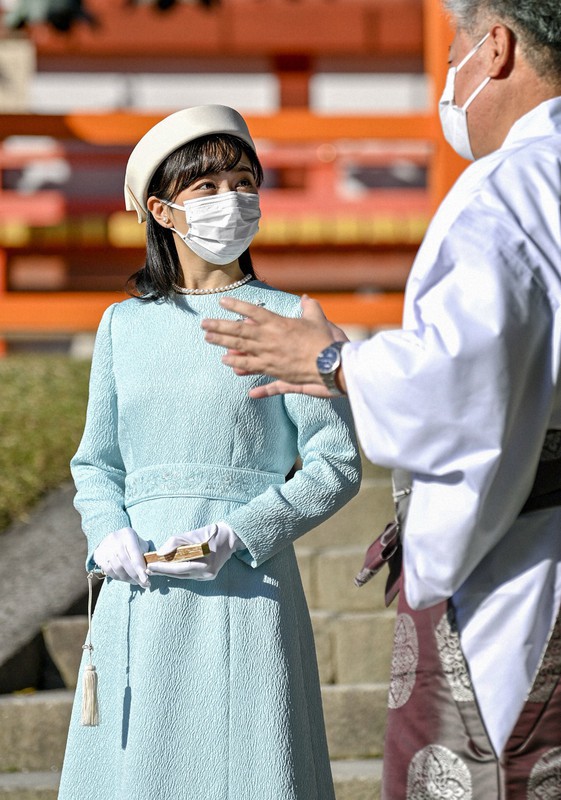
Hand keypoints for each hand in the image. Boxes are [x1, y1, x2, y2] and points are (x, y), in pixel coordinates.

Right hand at [93, 527, 150, 587]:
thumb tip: (151, 570)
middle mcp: (115, 538)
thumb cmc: (132, 543)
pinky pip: (108, 571)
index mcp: (128, 534)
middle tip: (143, 584)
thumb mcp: (141, 544)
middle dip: (135, 576)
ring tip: (135, 581)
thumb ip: (146, 555)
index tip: (146, 580)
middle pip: (125, 563)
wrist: (114, 538)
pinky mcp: (98, 554)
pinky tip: (124, 578)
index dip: (140, 569)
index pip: (135, 554)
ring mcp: (105, 546)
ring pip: (117, 568)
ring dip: (127, 578)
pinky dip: (117, 577)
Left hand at [145, 522, 242, 580]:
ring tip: (156, 570)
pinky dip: (179, 572)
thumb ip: (174, 543)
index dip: (163, 567)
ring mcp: (208, 576)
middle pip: (179, 574)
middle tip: (149, 570)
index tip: (150, 565)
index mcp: (202, 562)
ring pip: (184, 576)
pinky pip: (190, 575)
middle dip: (163, 572)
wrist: (229, 537)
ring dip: (169, 573)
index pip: (178, 567)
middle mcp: (205, 572)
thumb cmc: (209, 533)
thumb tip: (160, 554)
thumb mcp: (190, 534)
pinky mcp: (209, 576)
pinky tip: (169, 570)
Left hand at [202, 295, 344, 390]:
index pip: (252, 312)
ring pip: (242, 352)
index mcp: (279, 324)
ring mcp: (271, 359)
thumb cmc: (327, 341)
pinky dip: (248, 376)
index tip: (222, 302)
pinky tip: (237, 376)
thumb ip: (309, 308)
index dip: (236, 306)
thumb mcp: (318, 319)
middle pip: (239, 332)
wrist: (334, 365)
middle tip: (204, 325)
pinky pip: (259, 375)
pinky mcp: (278, 374)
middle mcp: (270, 341)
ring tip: (210, 342)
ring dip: (225, 347)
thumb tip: (306, 299)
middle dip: (220, 328)